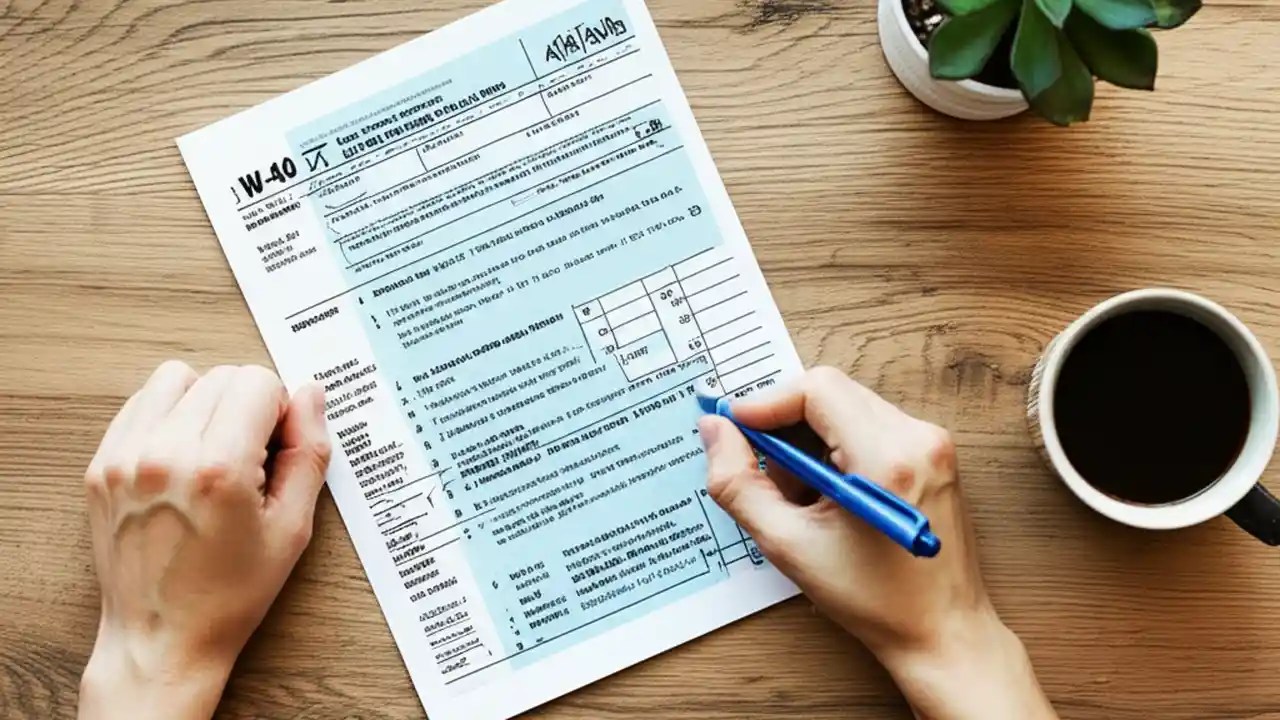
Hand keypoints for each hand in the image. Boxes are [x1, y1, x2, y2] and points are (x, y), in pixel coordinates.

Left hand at [79, 362, 330, 719]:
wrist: (163, 639)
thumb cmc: (230, 593)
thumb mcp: (292, 528)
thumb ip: (309, 452)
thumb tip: (311, 396)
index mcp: (217, 469)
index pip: (257, 381)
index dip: (281, 409)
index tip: (278, 446)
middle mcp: (164, 454)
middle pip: (221, 376)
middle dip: (247, 404)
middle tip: (252, 455)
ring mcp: (124, 458)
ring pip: (176, 378)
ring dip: (204, 400)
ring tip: (216, 448)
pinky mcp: (101, 466)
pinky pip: (140, 404)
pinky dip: (168, 416)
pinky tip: (184, 456)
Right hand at [699, 367, 1054, 719]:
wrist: (942, 631)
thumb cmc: (875, 600)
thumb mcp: (788, 545)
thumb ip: (739, 483)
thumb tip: (714, 431)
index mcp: (887, 459)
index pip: (816, 389)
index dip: (766, 403)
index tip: (734, 429)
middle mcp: (918, 438)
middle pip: (831, 391)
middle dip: (786, 423)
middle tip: (765, 470)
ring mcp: (932, 443)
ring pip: (847, 406)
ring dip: (810, 438)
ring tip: (801, 495)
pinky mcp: (933, 452)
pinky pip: (869, 424)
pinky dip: (836, 448)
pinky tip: (828, 495)